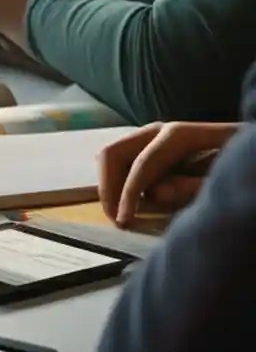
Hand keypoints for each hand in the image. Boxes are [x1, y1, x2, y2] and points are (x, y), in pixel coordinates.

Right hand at [98, 121, 240, 226]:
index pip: (143, 161)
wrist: (247, 159)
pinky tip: (128, 203)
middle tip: (116, 219)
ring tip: (122, 215)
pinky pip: (123, 163)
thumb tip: (154, 192)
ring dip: (111, 186)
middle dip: (110, 187)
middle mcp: (159, 130)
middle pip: (114, 153)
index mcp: (180, 135)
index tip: (124, 220)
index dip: (129, 192)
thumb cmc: (243, 170)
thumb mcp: (225, 179)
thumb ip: (193, 187)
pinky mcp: (150, 149)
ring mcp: (152, 138)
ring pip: (112, 157)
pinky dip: (119, 182)